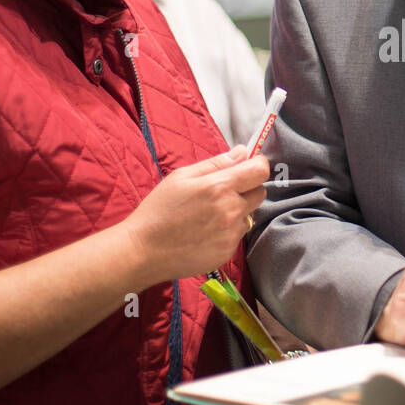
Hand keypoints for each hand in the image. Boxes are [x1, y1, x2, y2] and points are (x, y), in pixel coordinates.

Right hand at [123, 145, 268, 285]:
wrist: (144, 250)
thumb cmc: (158, 210)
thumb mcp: (182, 177)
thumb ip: (216, 163)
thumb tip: (243, 152)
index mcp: (219, 187)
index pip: (260, 171)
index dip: (257, 165)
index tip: (248, 166)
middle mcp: (230, 210)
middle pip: (259, 193)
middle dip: (247, 188)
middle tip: (223, 191)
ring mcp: (231, 233)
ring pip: (248, 214)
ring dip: (237, 211)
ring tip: (208, 214)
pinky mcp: (228, 252)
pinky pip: (238, 234)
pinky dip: (227, 230)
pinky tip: (205, 231)